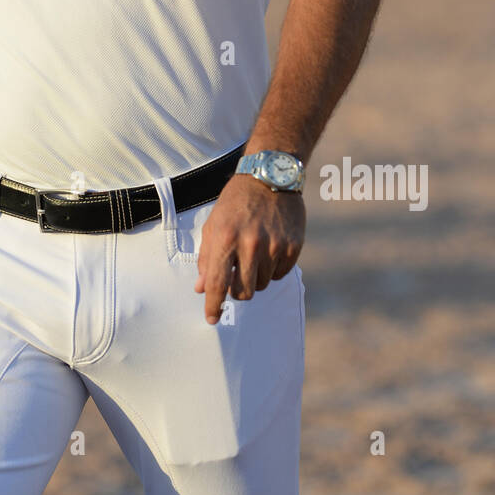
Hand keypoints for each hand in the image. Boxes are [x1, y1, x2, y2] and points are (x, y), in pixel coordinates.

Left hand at [194, 173, 305, 323]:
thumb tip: (201, 288)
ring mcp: (274, 246)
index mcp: (225, 238)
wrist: (270, 177)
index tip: (212, 318)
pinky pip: (281, 274)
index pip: (217, 282)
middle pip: (244, 292)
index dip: (213, 304)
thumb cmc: (236, 203)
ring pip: (263, 285)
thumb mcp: (214, 225)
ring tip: (254, 253)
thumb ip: (206, 257)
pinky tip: (270, 249)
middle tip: (237, 276)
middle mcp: (250, 244)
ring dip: (256, 277)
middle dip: (238, 291)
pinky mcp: (293, 246)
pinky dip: (274, 268)